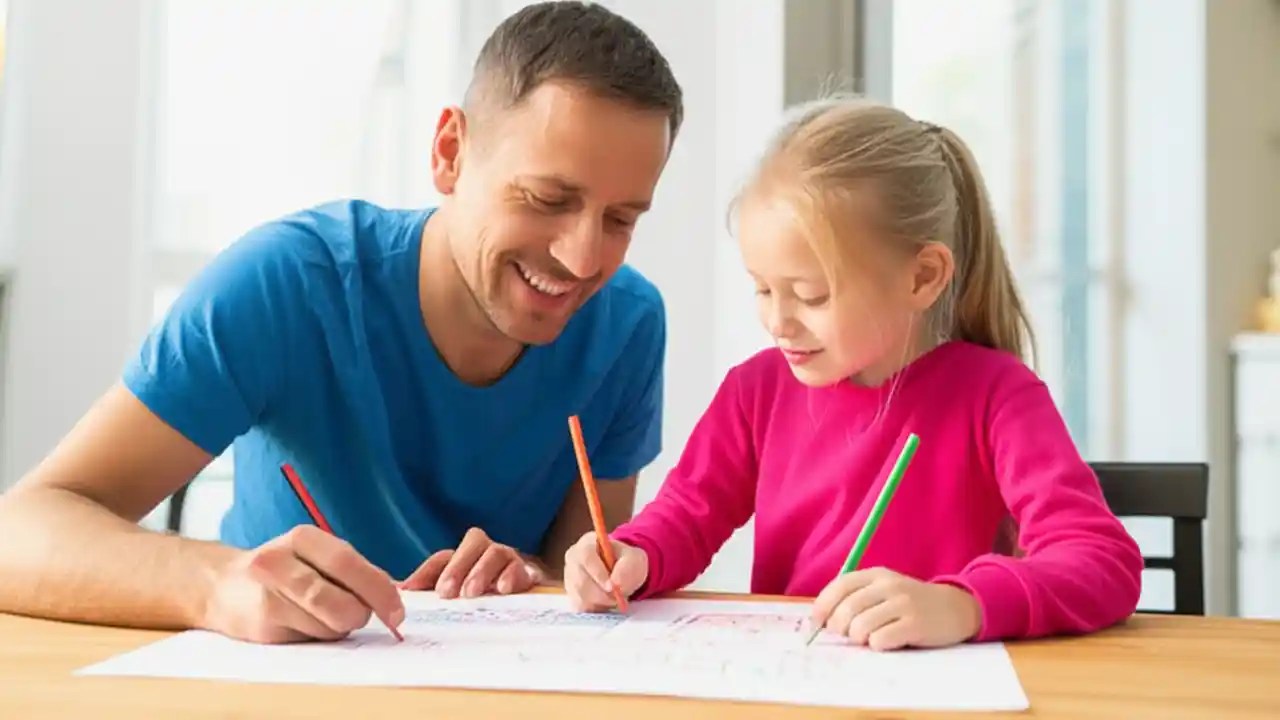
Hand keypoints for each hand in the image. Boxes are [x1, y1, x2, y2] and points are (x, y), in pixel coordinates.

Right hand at [201, 525, 404, 643]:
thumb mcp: (317, 556)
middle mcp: (279, 562)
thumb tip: (395, 596)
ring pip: (327, 625)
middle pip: (338, 600)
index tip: (397, 612)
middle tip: (362, 616)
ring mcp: (267, 596)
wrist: (224, 587)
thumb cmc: (286, 570)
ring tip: (322, 614)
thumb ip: (355, 571)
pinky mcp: (261, 626)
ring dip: (337, 627)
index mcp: (303, 537)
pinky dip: (318, 636)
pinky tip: (303, 623)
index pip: (348, 563)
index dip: (378, 591)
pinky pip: (309, 639)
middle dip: (360, 615)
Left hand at [399, 527, 543, 598]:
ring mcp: (511, 561)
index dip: (426, 572)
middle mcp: (488, 553)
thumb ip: (428, 595)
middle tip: (446, 593)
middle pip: (473, 543)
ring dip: (482, 571)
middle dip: (457, 567)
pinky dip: (514, 575)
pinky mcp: (531, 574)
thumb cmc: (488, 600)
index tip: (411, 592)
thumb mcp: (456, 600)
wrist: (533, 605)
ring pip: (496, 552)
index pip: (443, 558)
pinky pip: (525, 568)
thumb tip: (396, 594)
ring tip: (471, 594)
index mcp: (466, 559)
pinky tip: (505, 589)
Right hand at [563, 532, 647, 611]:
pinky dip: (596, 609)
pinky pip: (581, 607)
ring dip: (600, 602)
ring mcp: (570, 578)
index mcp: (586, 544)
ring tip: (614, 598)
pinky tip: (605, 603)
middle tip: (617, 598)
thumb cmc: (626, 562)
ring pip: (580, 597)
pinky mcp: (571, 596)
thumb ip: (627, 567)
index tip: (612, 587)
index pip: (586, 556)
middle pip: (580, 581)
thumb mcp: (634, 558)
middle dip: (601, 594)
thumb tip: (616, 582)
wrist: (623, 574)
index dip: (598, 573)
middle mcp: (573, 560)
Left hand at [810, 567, 980, 650]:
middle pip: (847, 609)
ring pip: (861, 626)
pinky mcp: (916, 624)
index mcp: (876, 575)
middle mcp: (889, 586)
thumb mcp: (884, 591)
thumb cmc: (911, 603)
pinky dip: (877, 646)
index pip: (840, 586)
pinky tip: (887, 642)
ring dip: (858, 638)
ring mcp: (904, 604)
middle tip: (847, 635)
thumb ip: (857, 598)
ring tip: (870, 638)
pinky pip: (881, 640)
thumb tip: (822, 620)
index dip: (823, 606)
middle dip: (839, 628)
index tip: (817, 623)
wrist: (956, 608)